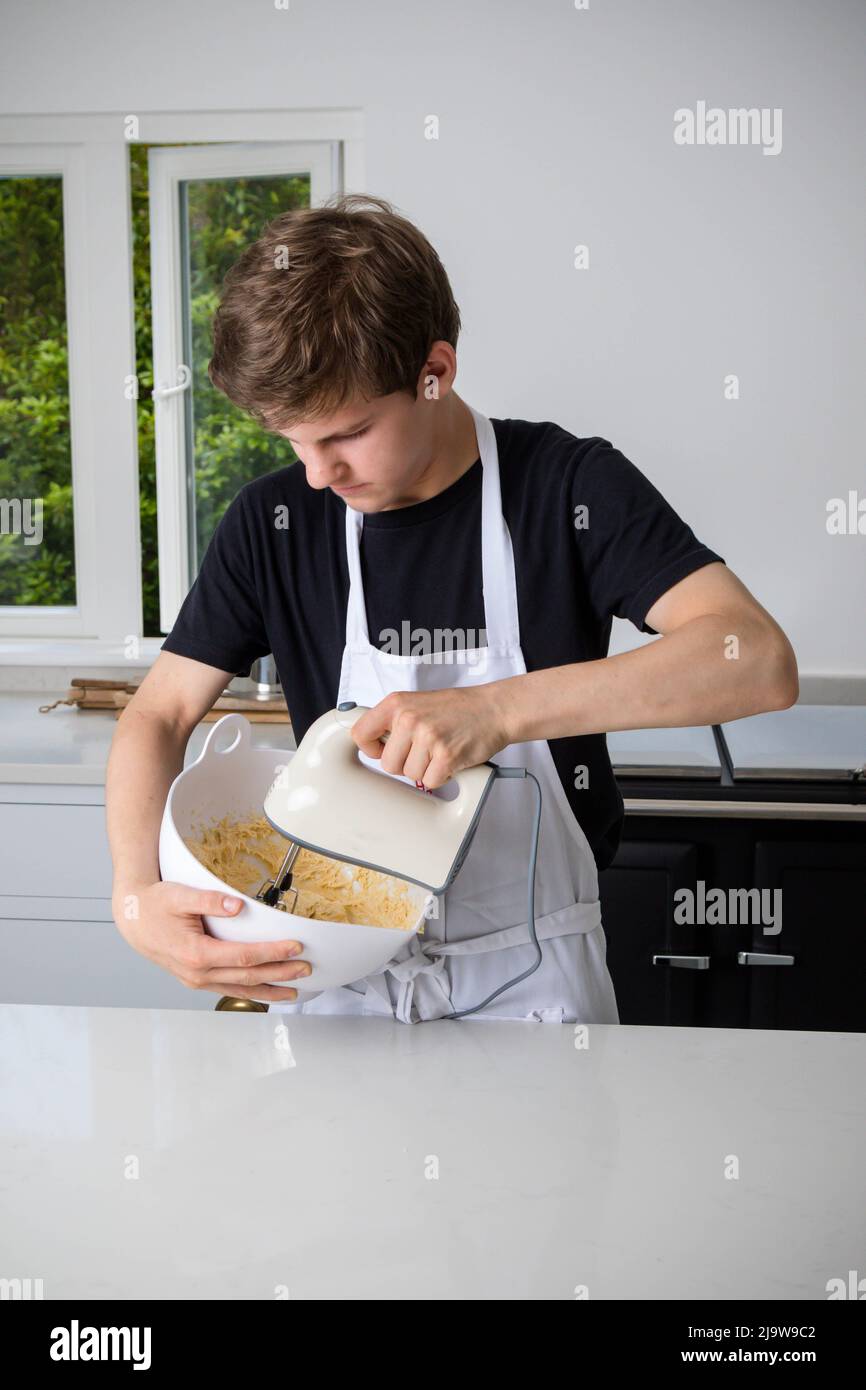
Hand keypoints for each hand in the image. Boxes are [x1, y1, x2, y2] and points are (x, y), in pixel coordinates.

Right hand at [112, 881, 311, 1003]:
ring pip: (240, 989)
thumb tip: (237, 906)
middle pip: (248, 976)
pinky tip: (266, 991)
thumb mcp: (180, 895)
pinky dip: (251, 992)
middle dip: (280, 973)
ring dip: (269, 990)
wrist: (133, 919)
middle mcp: (197, 973)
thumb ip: (210, 900)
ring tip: (294, 990)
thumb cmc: (156, 905)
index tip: (295, 946)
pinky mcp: (197, 980)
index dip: (272, 952)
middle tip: (306, 968)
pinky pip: (229, 989)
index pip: (244, 956)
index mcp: (196, 953)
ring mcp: (197, 980)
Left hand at [351, 686, 510, 789]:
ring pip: (410, 775)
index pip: (360, 734)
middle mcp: (409, 719)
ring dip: (426, 770)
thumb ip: (394, 721)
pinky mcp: (445, 756)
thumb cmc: (458, 708)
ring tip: (440, 751)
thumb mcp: (417, 703)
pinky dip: (441, 776)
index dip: (371, 749)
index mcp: (396, 703)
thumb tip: (373, 744)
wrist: (494, 709)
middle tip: (423, 751)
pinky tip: (450, 759)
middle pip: (387, 764)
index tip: (384, 749)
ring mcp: (427, 737)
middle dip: (405, 764)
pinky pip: (430, 782)